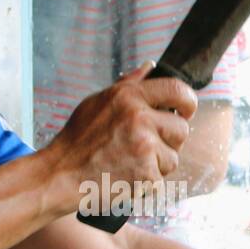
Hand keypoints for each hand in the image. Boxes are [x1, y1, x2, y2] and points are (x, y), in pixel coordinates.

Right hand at [44, 61, 197, 209]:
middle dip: (170, 140)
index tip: (185, 111)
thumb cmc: (77, 140)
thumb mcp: (97, 102)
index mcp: (129, 96)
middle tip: (148, 146)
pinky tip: (127, 176)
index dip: (188, 102)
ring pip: (173, 157)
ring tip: (132, 162)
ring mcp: (144, 148)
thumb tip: (151, 66)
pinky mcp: (146, 174)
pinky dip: (147, 181)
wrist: (61, 176)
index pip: (177, 90)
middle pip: (182, 129)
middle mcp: (139, 119)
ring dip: (158, 163)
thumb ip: (128, 85)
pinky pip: (161, 178)